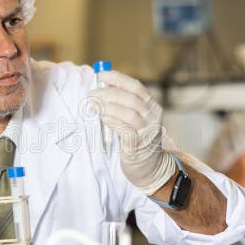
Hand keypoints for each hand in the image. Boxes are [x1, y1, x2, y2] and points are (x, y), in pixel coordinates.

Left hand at [89, 70, 177, 194]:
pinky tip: (103, 118)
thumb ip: (121, 105)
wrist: (149, 168)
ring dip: (108, 107)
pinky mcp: (139, 146)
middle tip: (91, 95)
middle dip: (108, 94)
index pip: (135, 87)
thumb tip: (100, 88)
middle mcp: (153, 117)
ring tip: (93, 106)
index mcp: (152, 106)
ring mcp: (148, 132)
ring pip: (129, 113)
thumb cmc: (136, 140)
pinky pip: (125, 130)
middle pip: (131, 99)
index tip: (100, 75)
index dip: (117, 79)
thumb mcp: (133, 120)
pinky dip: (113, 121)